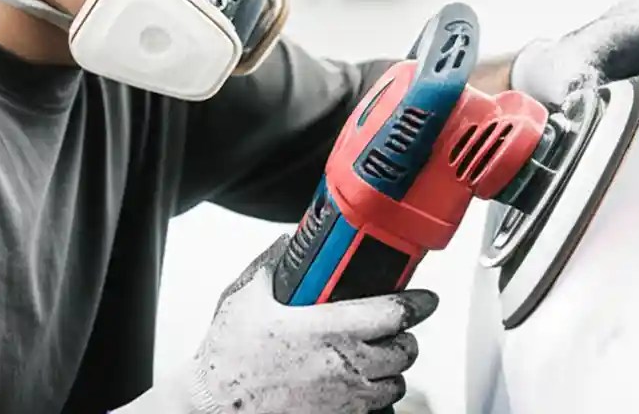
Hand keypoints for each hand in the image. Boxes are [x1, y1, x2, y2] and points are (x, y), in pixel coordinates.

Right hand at [182, 236, 437, 413]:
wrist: (211, 407)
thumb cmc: (226, 357)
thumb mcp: (244, 298)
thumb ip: (271, 264)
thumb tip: (287, 242)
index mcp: (327, 330)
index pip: (395, 313)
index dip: (419, 303)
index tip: (427, 298)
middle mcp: (344, 367)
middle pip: (405, 350)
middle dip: (405, 337)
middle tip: (394, 328)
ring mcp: (345, 400)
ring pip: (396, 384)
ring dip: (392, 370)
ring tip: (375, 359)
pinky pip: (377, 412)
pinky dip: (376, 399)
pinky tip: (357, 388)